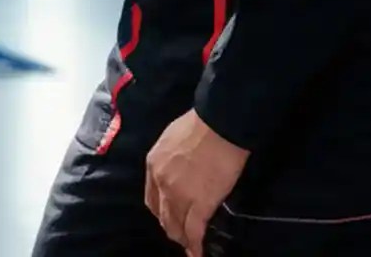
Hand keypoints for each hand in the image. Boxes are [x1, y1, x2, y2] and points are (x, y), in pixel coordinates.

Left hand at [145, 109, 249, 256]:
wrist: (218, 125)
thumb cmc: (199, 125)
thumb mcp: (171, 138)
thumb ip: (171, 157)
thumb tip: (179, 166)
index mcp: (153, 164)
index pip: (152, 197)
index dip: (161, 211)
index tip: (169, 216)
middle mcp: (161, 182)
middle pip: (162, 214)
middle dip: (171, 227)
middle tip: (180, 236)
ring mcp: (179, 195)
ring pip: (176, 225)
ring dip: (182, 238)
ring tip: (189, 247)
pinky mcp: (200, 203)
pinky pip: (195, 230)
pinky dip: (196, 244)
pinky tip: (198, 252)